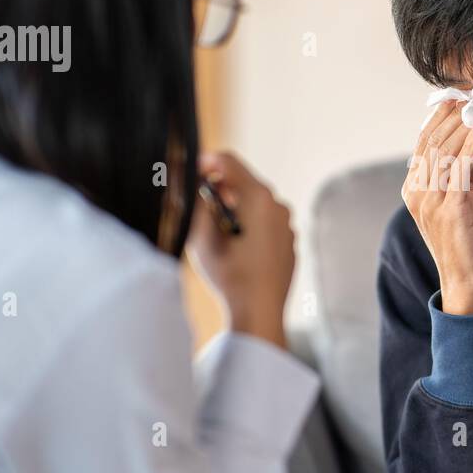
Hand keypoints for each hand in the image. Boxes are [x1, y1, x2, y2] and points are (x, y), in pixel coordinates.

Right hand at [187, 151, 294, 348]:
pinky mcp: (288, 242)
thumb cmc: (229, 274)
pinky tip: (235, 248)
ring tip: (215, 232)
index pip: (227, 161)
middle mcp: (278, 205)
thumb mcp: (200, 235)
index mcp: (258, 196)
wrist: (259, 312)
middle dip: (218, 188)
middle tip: (197, 206)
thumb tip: (183, 177)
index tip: (188, 174)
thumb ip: (192, 200)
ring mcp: (287, 224)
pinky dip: (248, 225)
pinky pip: (265, 223)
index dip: (204, 162)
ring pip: (254, 203)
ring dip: (233, 208)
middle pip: (242, 181)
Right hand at [401, 100, 472, 314]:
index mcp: (415, 187)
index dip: (439, 118)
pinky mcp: (448, 209)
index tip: (457, 98)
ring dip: (462, 125)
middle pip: (432, 142)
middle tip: (471, 95)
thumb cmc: (469, 240)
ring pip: (443, 151)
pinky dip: (470, 147)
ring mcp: (430, 201)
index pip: (424, 143)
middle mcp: (416, 191)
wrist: (469, 279)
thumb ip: (466, 171)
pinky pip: (458, 170)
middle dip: (452, 116)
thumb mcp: (466, 198)